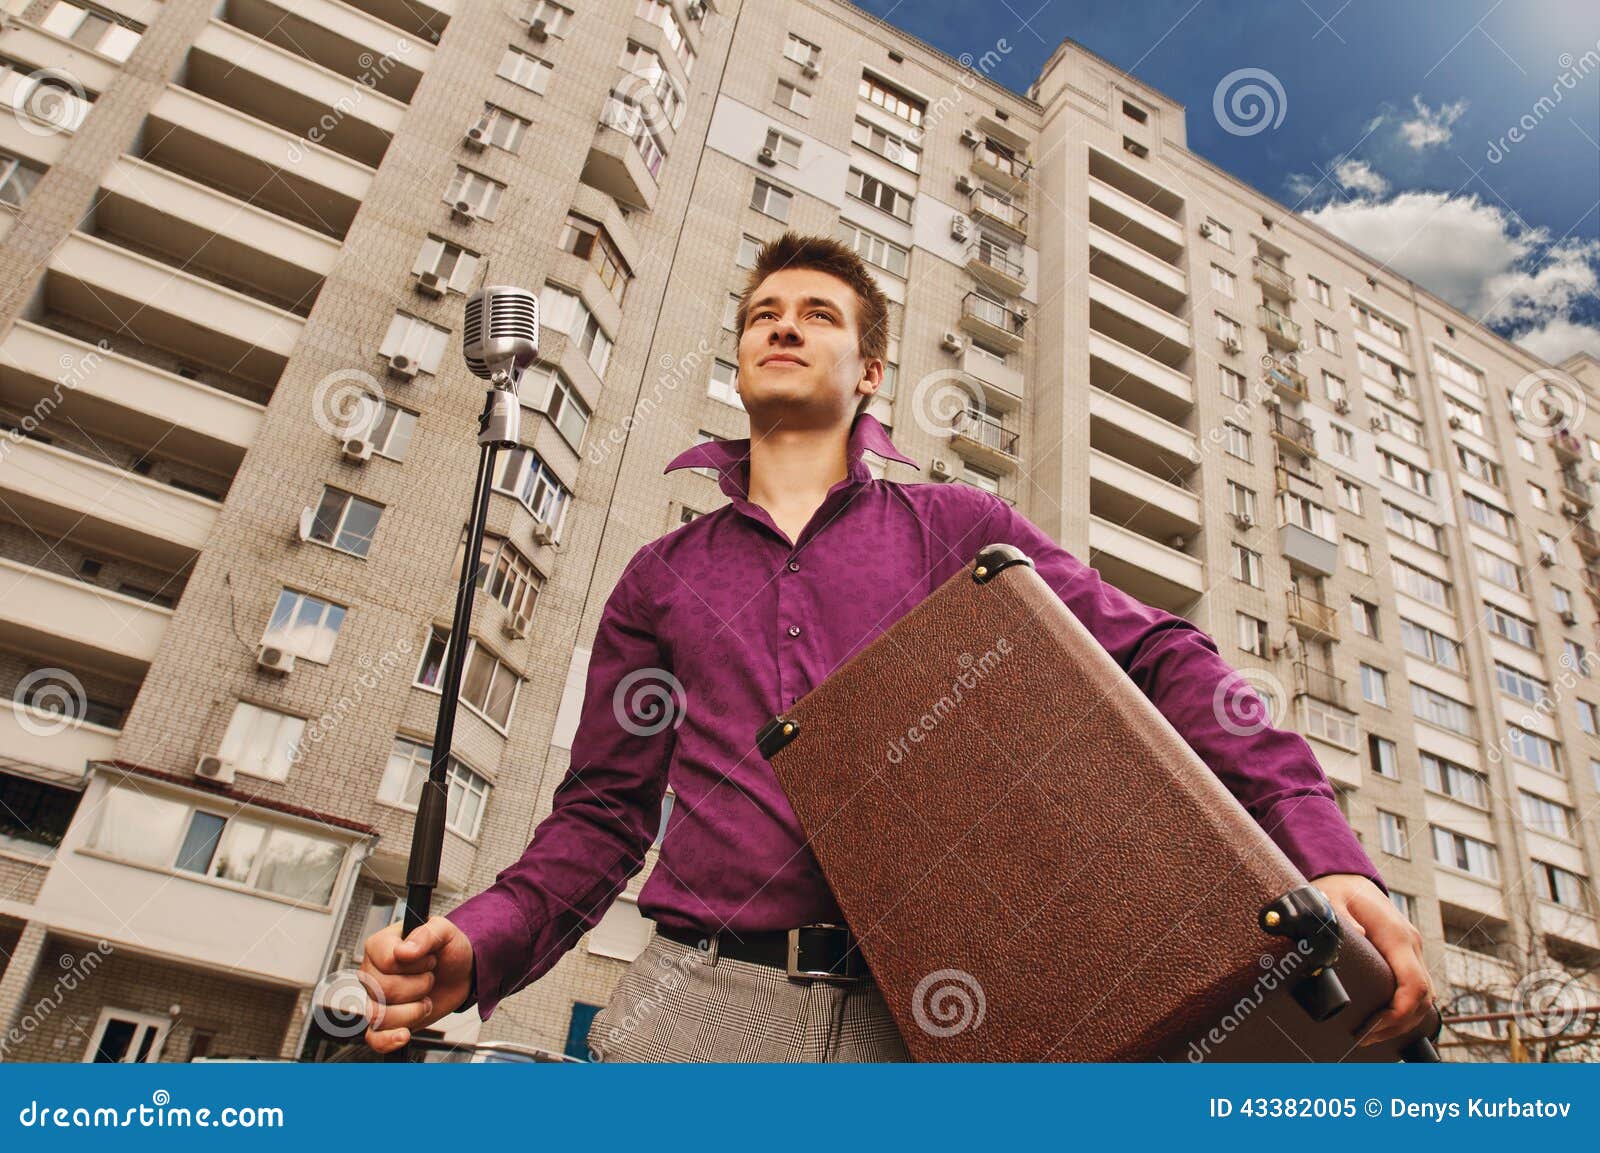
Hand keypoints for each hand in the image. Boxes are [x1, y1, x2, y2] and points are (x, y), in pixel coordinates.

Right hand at [360, 915, 474, 1052]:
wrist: (460, 973)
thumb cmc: (447, 949)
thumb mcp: (445, 931)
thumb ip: (426, 934)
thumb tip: (405, 951)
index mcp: (380, 946)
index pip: (387, 961)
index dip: (415, 964)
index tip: (429, 960)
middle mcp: (372, 972)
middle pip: (383, 990)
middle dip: (418, 986)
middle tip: (430, 978)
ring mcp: (375, 998)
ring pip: (379, 1015)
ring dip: (413, 1010)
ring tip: (425, 999)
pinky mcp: (386, 1021)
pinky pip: (374, 1038)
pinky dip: (388, 1040)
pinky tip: (404, 1035)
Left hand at [1311, 873, 1434, 1046]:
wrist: (1349, 879)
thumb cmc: (1338, 890)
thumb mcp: (1330, 900)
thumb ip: (1338, 916)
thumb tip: (1355, 934)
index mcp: (1396, 936)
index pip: (1413, 985)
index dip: (1399, 1012)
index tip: (1374, 1027)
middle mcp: (1410, 945)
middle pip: (1423, 997)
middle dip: (1398, 1024)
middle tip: (1365, 1038)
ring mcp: (1411, 951)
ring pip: (1424, 996)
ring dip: (1404, 1020)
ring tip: (1371, 1035)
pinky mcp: (1404, 955)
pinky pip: (1415, 988)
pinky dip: (1406, 1009)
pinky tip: (1384, 1022)